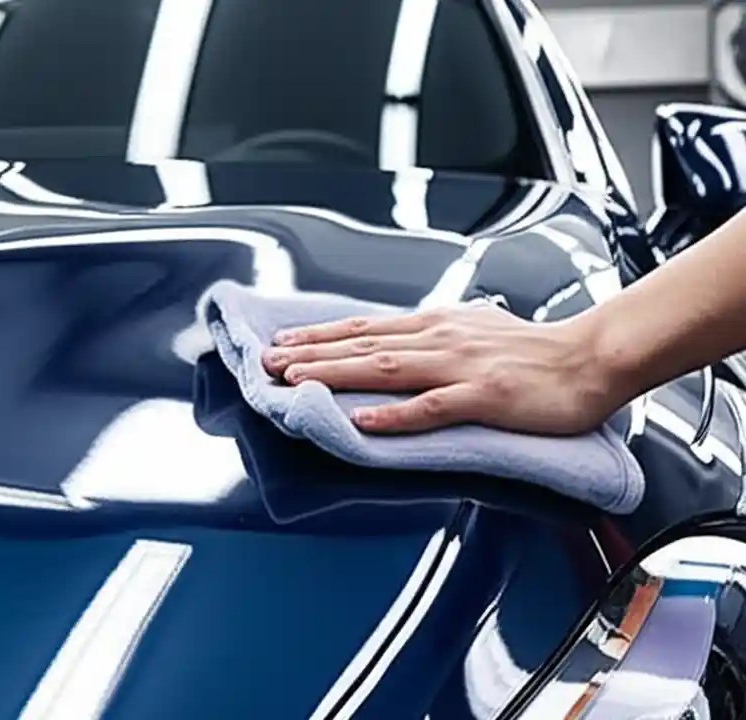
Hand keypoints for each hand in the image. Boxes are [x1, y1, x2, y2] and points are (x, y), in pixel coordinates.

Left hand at [261, 305, 627, 434]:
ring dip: (336, 373)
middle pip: (363, 345)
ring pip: (386, 369)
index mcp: (437, 324)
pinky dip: (394, 414)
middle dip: (310, 353)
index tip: (281, 342)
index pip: (365, 327)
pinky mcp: (485, 397)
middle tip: (267, 361)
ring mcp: (461, 367)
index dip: (319, 335)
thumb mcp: (475, 328)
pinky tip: (363, 421)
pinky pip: (431, 407)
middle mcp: (440, 339)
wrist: (591, 358)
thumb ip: (434, 335)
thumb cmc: (535, 350)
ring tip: (296, 382)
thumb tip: (397, 338)